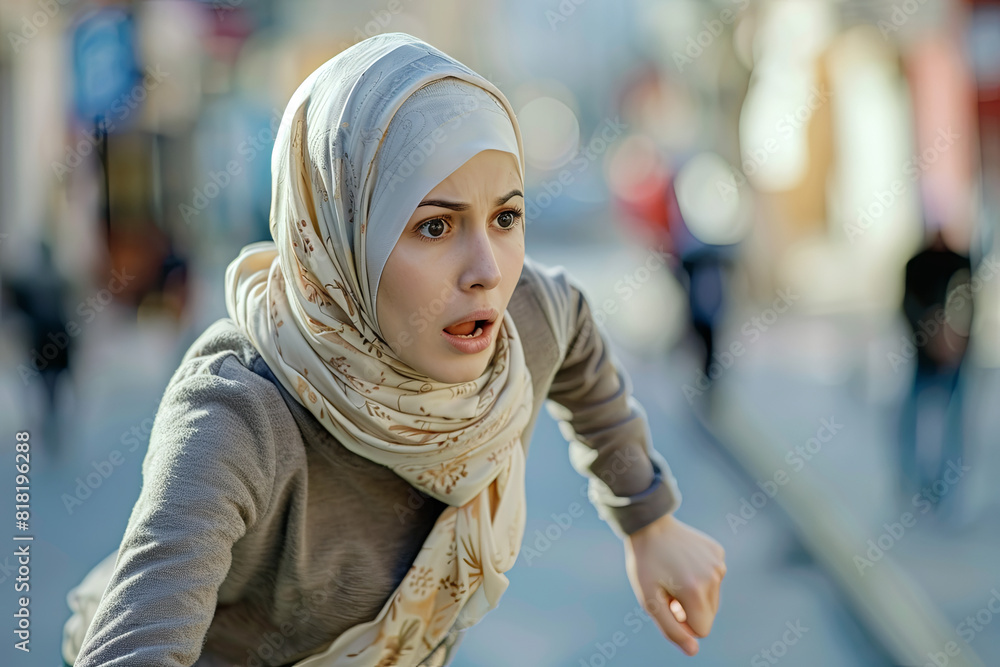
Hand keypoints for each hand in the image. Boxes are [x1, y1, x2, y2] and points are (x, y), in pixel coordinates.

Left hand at [623, 513, 725, 656]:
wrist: (650, 525)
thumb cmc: (645, 564)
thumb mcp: (649, 600)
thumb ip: (671, 629)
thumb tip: (693, 650)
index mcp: (695, 591)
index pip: (702, 630)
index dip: (682, 622)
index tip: (668, 605)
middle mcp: (713, 577)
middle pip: (709, 615)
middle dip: (690, 609)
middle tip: (669, 589)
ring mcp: (718, 563)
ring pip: (712, 598)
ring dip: (695, 594)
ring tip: (675, 575)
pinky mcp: (719, 553)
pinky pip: (714, 578)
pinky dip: (701, 576)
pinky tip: (683, 561)